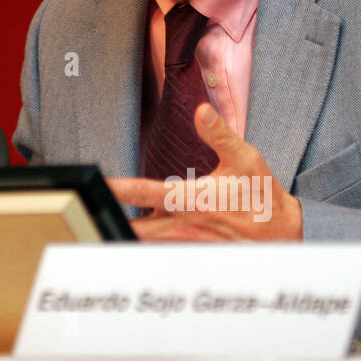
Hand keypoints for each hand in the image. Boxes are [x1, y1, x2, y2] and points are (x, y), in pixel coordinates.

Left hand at [107, 102, 302, 240]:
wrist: (281, 234)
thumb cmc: (261, 195)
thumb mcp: (246, 159)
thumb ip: (220, 135)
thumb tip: (202, 110)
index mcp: (191, 198)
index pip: (143, 192)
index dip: (115, 189)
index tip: (92, 184)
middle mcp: (182, 223)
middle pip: (131, 226)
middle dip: (106, 220)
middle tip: (80, 210)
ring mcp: (182, 240)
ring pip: (140, 242)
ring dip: (120, 233)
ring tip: (93, 223)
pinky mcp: (186, 250)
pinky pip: (154, 250)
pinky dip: (138, 243)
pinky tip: (125, 234)